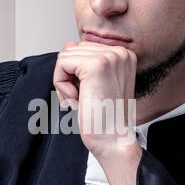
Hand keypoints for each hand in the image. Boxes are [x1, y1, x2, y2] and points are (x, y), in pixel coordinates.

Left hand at [53, 40, 138, 159]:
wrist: (114, 140)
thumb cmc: (105, 118)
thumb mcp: (97, 84)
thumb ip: (85, 61)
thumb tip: (69, 43)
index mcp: (124, 55)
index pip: (84, 49)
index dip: (77, 74)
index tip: (87, 95)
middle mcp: (120, 52)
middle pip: (73, 51)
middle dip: (69, 77)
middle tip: (81, 100)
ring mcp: (109, 57)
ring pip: (65, 57)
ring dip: (65, 82)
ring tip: (80, 100)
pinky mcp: (95, 65)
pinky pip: (62, 63)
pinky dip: (61, 84)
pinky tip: (76, 99)